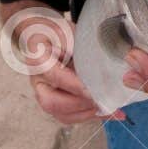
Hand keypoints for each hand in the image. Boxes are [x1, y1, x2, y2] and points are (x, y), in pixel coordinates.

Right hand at [9, 7, 123, 124]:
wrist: (45, 35)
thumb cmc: (57, 32)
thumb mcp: (70, 32)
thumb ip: (83, 50)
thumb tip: (105, 68)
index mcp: (39, 60)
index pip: (56, 78)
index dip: (76, 87)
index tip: (95, 92)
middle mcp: (38, 81)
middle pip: (52, 103)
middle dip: (80, 105)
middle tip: (103, 101)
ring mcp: (44, 93)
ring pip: (61, 114)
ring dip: (87, 114)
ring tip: (109, 109)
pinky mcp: (55, 101)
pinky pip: (69, 116)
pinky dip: (88, 116)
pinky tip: (106, 112)